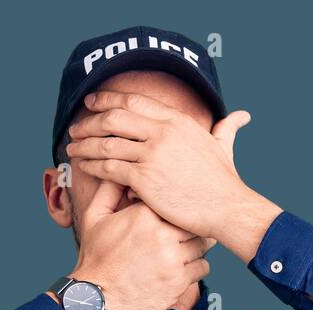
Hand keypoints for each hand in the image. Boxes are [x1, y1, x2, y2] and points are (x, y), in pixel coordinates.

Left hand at [66, 90, 280, 260]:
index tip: (92, 103)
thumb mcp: (223, 146)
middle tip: (75, 127)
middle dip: (90, 121)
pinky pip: (109, 168)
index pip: (134, 101)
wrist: (226, 207)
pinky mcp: (145, 178)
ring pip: (107, 143)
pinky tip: (83, 166)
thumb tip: (241, 115)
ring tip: (72, 147)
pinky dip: (92, 165)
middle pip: (115, 117)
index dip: (108, 100)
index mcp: (176, 121)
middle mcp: (162, 132)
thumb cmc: (224, 182)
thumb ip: (226, 128)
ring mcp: (152, 154)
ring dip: (85, 143)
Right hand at [69, 180, 212, 309]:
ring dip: (197, 245)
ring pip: (203, 243)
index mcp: (144, 215)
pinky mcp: (179, 281)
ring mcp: (172, 259)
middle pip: (194, 220)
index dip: (177, 204)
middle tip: (192, 225)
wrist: (96, 298)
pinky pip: (203, 267)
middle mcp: (162, 235)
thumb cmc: (95, 256)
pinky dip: (197, 267)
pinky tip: (183, 267)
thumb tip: (119, 167)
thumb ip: (109, 189)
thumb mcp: (95, 217)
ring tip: (186, 247)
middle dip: (193, 223)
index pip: (174, 199)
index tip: (179, 208)